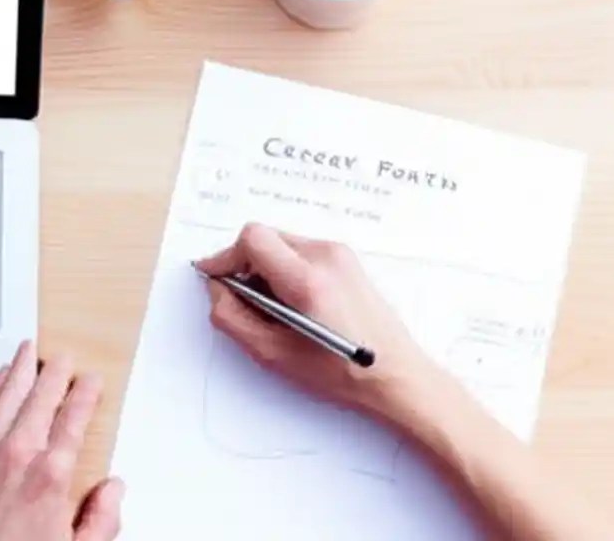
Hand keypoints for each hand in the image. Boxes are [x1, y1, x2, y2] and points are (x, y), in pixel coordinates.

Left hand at [0, 341, 124, 540]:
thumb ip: (101, 520)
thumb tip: (114, 489)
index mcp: (50, 476)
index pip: (73, 419)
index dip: (85, 395)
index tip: (91, 382)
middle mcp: (16, 455)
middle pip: (41, 397)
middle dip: (56, 373)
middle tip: (63, 359)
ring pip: (6, 394)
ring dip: (21, 369)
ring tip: (29, 351)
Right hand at [197, 223, 441, 424]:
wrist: (396, 376)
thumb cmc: (341, 373)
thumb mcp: (272, 354)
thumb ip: (232, 317)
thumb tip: (217, 289)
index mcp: (307, 280)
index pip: (253, 239)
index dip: (226, 257)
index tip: (216, 277)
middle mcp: (326, 257)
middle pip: (265, 238)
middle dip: (245, 265)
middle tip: (246, 301)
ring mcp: (340, 255)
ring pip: (282, 244)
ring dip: (266, 269)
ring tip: (275, 309)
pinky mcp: (347, 260)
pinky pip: (301, 252)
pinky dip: (286, 270)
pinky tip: (294, 304)